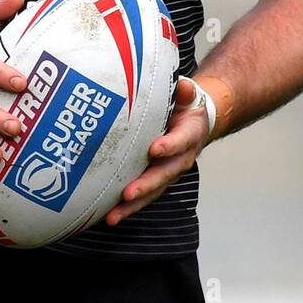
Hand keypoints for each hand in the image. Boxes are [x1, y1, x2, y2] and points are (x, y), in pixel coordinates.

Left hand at [104, 76, 210, 225]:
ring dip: (133, 205)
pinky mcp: (154, 182)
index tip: (155, 149)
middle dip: (146, 185)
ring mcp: (167, 174)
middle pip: (164, 175)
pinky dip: (126, 208)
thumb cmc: (185, 109)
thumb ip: (184, 92)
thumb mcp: (188, 96)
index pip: (181, 141)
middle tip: (129, 192)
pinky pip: (142, 197)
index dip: (170, 146)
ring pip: (152, 192)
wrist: (193, 124)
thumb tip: (183, 87)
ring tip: (114, 214)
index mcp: (189, 136)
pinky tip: (109, 216)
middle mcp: (180, 159)